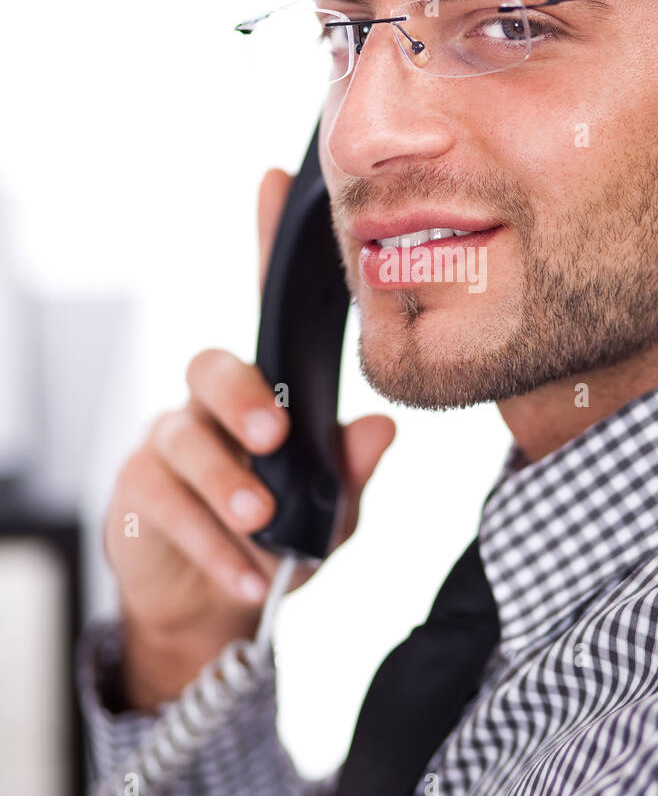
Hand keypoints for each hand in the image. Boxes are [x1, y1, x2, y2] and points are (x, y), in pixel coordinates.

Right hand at [103, 167, 394, 708]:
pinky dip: (211, 544)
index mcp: (265, 394)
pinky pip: (165, 506)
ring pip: (182, 439)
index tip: (274, 183)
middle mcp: (210, 406)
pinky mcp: (137, 493)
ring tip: (263, 527)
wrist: (210, 612)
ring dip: (226, 485)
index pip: (265, 309)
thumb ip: (351, 475)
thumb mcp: (330, 515)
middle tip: (274, 437)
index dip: (265, 245)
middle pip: (212, 367)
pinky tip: (245, 576)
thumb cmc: (276, 541)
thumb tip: (382, 430)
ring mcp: (168, 446)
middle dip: (242, 398)